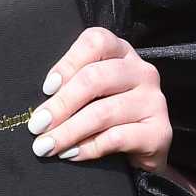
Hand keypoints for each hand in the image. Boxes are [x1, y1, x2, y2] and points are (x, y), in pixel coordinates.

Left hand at [26, 26, 172, 173]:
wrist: (142, 150)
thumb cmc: (105, 115)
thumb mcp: (88, 93)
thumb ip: (69, 86)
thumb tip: (37, 106)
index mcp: (121, 53)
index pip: (96, 42)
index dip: (67, 63)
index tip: (46, 88)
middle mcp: (142, 72)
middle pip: (95, 78)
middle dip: (60, 105)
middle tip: (37, 126)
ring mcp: (154, 101)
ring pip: (103, 112)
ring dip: (68, 132)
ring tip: (45, 146)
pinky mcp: (159, 131)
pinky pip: (117, 138)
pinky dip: (88, 147)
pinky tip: (71, 154)